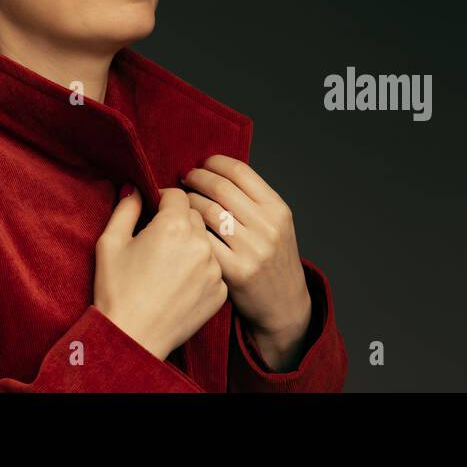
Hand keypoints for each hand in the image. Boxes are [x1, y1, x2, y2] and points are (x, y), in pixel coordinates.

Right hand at [92, 185, 228, 360]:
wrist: (133, 338)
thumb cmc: (116, 291)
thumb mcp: (110, 243)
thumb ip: (125, 209)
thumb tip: (134, 188)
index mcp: (174, 226)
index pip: (178, 195)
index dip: (163, 199)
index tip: (154, 210)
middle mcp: (200, 244)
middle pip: (195, 216)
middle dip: (178, 221)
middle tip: (159, 240)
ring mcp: (214, 269)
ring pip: (207, 242)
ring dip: (192, 244)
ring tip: (169, 264)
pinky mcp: (221, 291)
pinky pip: (214, 268)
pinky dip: (200, 270)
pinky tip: (180, 282)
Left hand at [182, 155, 311, 368]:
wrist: (284, 304)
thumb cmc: (274, 260)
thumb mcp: (277, 225)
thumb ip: (253, 201)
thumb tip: (217, 172)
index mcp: (277, 209)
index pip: (240, 172)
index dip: (214, 162)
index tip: (202, 163)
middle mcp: (267, 226)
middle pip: (220, 188)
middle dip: (196, 178)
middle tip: (184, 178)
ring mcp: (252, 249)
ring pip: (207, 211)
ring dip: (188, 202)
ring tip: (182, 202)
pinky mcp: (235, 272)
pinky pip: (202, 241)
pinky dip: (189, 230)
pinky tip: (183, 228)